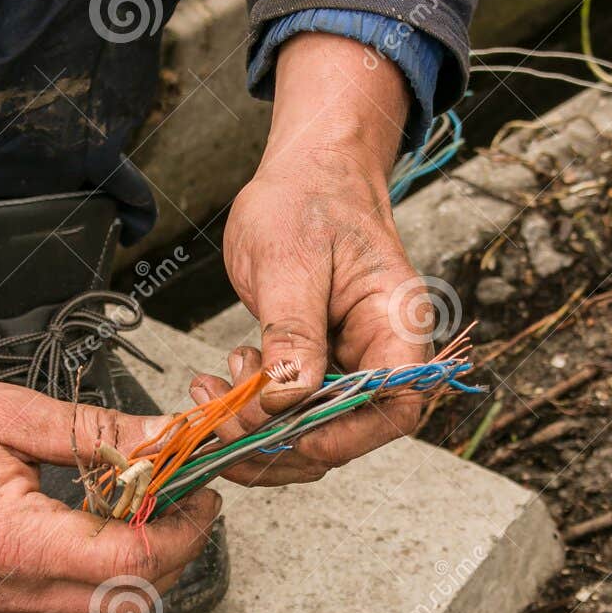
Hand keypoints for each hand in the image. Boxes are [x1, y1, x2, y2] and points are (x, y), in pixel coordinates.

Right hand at [0, 309, 219, 612]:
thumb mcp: (9, 414)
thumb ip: (95, 433)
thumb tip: (164, 436)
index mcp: (14, 541)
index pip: (134, 560)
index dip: (184, 529)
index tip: (200, 495)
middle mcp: (4, 594)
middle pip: (129, 602)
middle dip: (174, 554)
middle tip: (182, 506)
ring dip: (141, 589)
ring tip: (146, 535)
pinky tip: (102, 577)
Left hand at [206, 32, 431, 485]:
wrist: (304, 173)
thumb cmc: (309, 199)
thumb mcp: (292, 260)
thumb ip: (293, 332)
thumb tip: (288, 397)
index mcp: (398, 327)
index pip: (395, 408)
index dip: (346, 437)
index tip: (286, 436)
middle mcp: (381, 355)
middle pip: (349, 433)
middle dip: (282, 439)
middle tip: (221, 423)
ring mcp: (348, 365)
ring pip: (312, 431)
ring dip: (258, 430)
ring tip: (213, 392)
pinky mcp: (316, 367)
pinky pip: (289, 409)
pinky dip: (251, 411)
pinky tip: (220, 382)